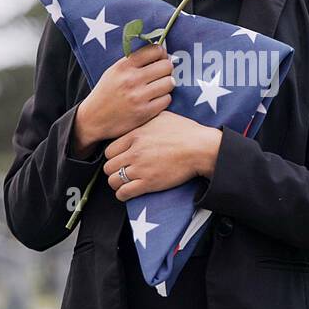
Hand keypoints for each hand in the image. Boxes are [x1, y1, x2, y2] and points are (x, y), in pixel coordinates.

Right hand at [71, 42, 173, 155]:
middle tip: (162, 74)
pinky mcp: (144, 112)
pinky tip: (155, 99)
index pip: (155, 50)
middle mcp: (131, 79)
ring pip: (169, 82)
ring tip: (159, 87)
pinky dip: (163, 99)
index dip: (161, 53)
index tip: (160, 58)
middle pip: (166, 66)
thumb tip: (160, 52)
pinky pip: (166, 99)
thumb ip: (134, 61)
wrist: (94, 118)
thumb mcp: (114, 71)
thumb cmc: (106, 92)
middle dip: (167, 69)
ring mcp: (138, 97)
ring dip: (167, 84)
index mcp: (124, 66)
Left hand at [103, 111, 221, 201]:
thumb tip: (141, 115)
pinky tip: (127, 192)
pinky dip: (123, 194)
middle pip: (108, 166)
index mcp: (135, 135)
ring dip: (116, 183)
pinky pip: (124, 192)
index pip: (109, 150)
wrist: (200, 148)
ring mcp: (140, 168)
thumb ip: (146, 118)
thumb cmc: (185, 131)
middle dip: (113, 170)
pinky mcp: (149, 183)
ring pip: (113, 180)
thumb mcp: (162, 116)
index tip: (119, 159)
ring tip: (123, 183)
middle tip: (121, 171)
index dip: (113, 156)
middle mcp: (134, 152)